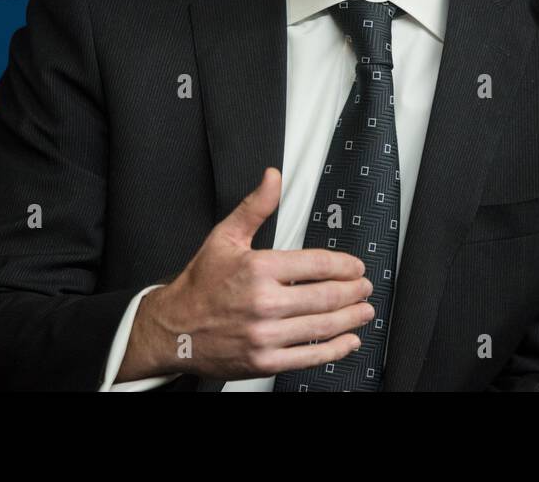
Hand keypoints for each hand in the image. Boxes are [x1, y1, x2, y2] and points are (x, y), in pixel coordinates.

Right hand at [117, 167, 373, 381]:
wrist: (172, 330)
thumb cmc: (200, 284)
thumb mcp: (225, 237)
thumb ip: (255, 207)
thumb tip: (272, 177)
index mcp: (258, 269)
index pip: (317, 264)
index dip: (344, 265)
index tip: (355, 267)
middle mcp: (264, 303)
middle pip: (326, 296)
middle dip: (354, 291)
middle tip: (365, 288)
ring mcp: (265, 335)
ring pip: (322, 327)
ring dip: (351, 318)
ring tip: (364, 311)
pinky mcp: (264, 361)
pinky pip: (309, 357)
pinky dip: (335, 350)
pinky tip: (348, 341)